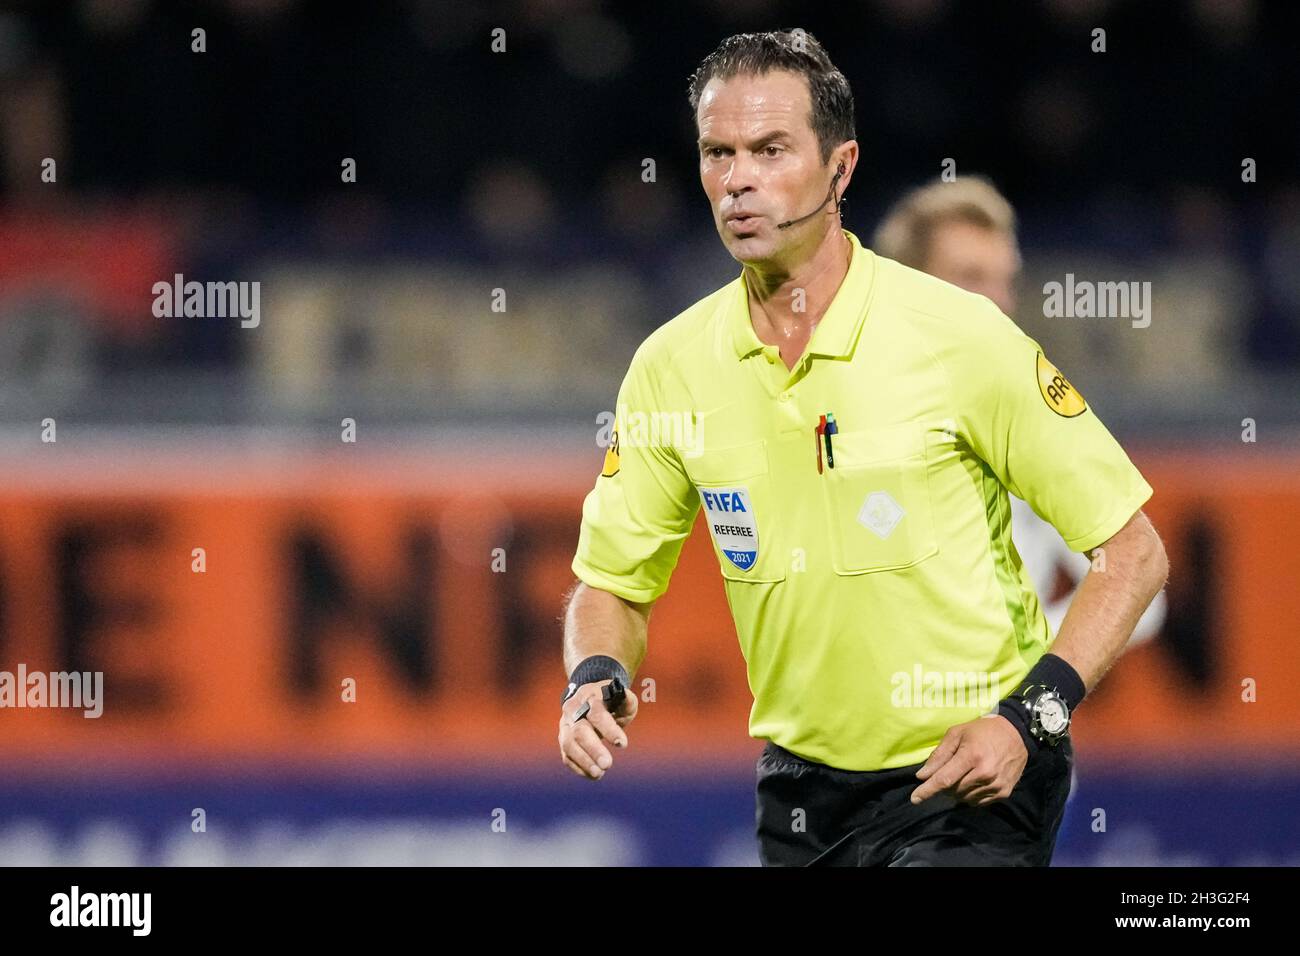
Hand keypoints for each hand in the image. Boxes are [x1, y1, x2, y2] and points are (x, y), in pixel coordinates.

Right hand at [558, 679, 637, 779]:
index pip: (596, 713)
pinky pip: (567, 755)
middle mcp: (573, 710)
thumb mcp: (622, 698)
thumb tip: (626, 700)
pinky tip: (593, 775)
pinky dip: (579, 767)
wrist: (590, 702)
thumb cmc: (610, 702)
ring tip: (599, 774)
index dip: (609, 729)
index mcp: (588, 696)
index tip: (622, 744)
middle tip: (607, 764)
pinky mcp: (563, 739)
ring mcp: (565, 725)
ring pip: (569, 744)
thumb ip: (626, 700)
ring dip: (583, 761)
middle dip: (593, 749)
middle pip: (579, 731)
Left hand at [910, 714, 1029, 806]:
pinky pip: (978, 802)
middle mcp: (984, 774)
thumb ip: (939, 755)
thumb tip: (922, 776)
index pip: (944, 779)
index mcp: (971, 756)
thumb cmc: (982, 731)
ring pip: (964, 798)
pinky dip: (970, 795)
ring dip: (957, 791)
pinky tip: (973, 782)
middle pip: (953, 790)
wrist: (1016, 734)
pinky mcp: (1004, 792)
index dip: (927, 790)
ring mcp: (996, 785)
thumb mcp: (957, 734)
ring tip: (962, 775)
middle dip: (944, 785)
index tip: (914, 799)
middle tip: (947, 772)